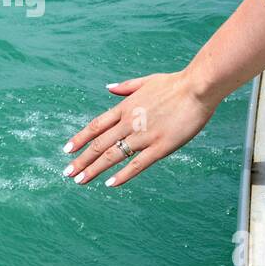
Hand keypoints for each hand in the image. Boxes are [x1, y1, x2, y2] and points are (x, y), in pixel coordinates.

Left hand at [61, 70, 217, 187]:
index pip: (96, 126)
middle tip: (68, 172)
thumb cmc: (175, 84)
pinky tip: (110, 184)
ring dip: (94, 169)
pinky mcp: (160, 147)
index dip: (80, 139)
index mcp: (125, 107)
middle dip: (82, 160)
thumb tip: (108, 88)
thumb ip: (125, 87)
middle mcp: (129, 122)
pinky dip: (122, 175)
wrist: (197, 88)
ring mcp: (144, 136)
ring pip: (113, 156)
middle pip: (99, 144)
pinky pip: (137, 164)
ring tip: (80, 180)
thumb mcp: (146, 81)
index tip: (67, 150)